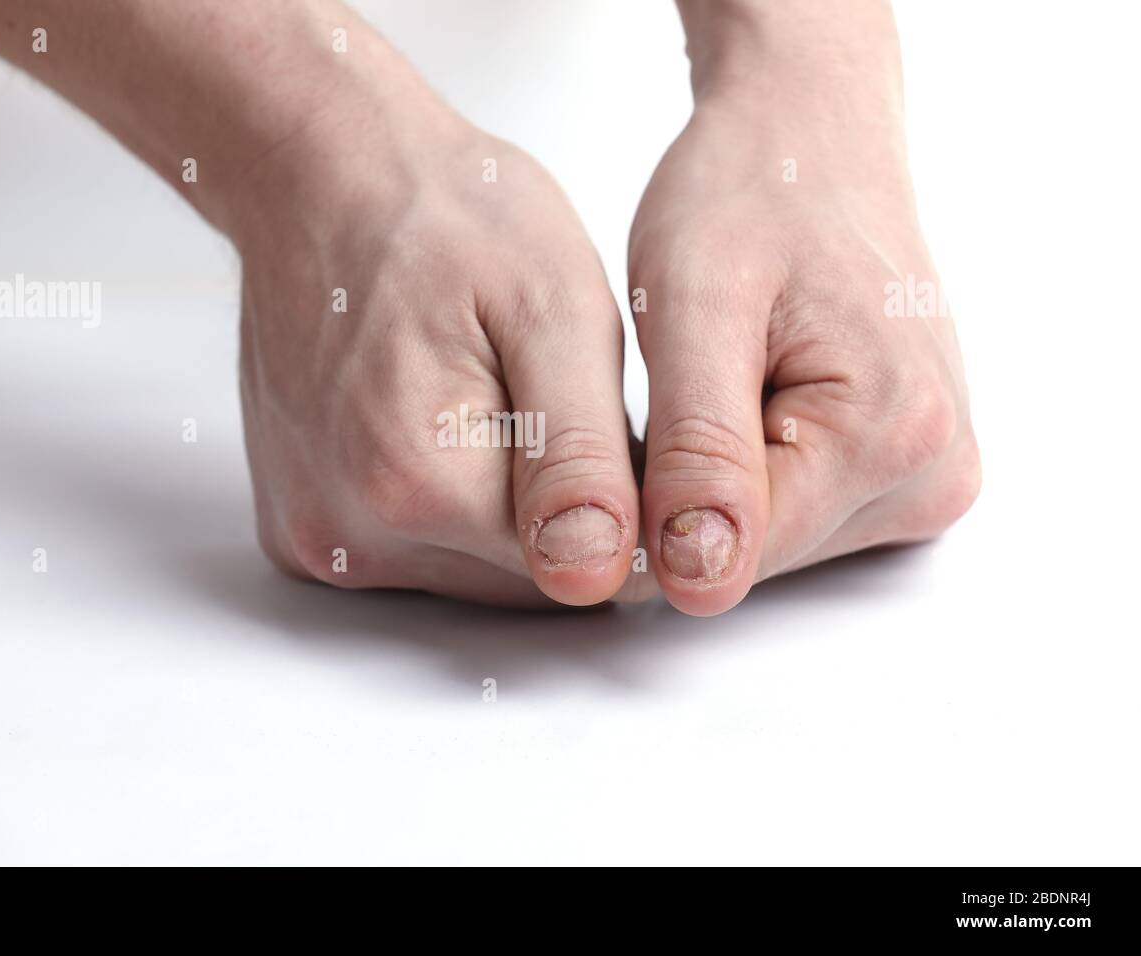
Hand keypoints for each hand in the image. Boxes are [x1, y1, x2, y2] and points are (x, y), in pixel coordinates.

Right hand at [235, 32, 639, 606]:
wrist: (320, 180)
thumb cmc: (442, 218)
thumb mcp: (552, 310)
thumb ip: (582, 455)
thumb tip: (600, 573)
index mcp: (416, 483)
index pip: (581, 566)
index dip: (627, 508)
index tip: (624, 431)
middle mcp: (348, 532)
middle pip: (521, 581)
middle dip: (567, 513)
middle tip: (560, 404)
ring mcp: (315, 536)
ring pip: (471, 575)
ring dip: (508, 514)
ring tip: (502, 407)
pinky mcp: (300, 531)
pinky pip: (413, 557)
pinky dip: (451, 511)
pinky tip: (448, 429)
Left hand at [628, 0, 979, 615]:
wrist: (808, 137)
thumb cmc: (748, 195)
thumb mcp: (695, 308)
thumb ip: (698, 450)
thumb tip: (699, 581)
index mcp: (892, 434)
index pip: (732, 556)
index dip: (643, 516)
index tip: (609, 440)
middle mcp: (932, 471)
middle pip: (754, 554)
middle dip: (681, 494)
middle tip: (662, 387)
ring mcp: (926, 473)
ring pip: (767, 540)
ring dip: (708, 483)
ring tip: (703, 383)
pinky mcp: (903, 467)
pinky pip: (793, 510)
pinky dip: (742, 471)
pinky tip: (730, 399)